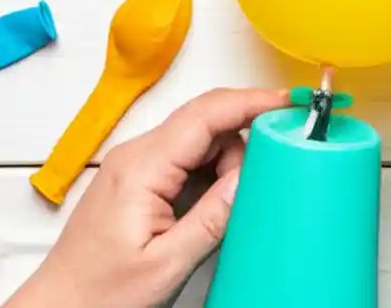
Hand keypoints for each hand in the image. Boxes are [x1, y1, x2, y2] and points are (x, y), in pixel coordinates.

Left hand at [7, 87, 289, 307]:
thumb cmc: (101, 293)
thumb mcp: (169, 262)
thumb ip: (214, 215)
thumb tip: (253, 174)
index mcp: (142, 168)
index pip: (206, 114)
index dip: (251, 101)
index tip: (289, 103)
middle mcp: (136, 155)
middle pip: (206, 121)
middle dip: (244, 140)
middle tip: (267, 176)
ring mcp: (135, 165)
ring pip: (199, 139)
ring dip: (227, 162)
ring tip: (232, 207)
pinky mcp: (137, 179)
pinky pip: (185, 158)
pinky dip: (211, 173)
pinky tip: (217, 204)